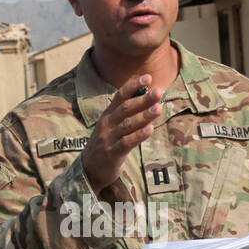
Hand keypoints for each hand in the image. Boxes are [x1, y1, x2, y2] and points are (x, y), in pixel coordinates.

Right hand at [79, 74, 160, 192]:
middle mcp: (106, 124)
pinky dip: (138, 136)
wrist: (89, 170)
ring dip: (144, 116)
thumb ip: (126, 114)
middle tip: (158, 92)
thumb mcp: (112, 126)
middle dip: (143, 100)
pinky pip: (126, 143)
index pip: (120, 96)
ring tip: (159, 108)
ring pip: (127, 125)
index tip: (149, 77)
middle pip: (126, 108)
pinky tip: (150, 129)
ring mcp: (108, 139)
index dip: (134, 86)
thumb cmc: (106, 144)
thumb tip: (147, 98)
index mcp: (107, 115)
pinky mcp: (112, 154)